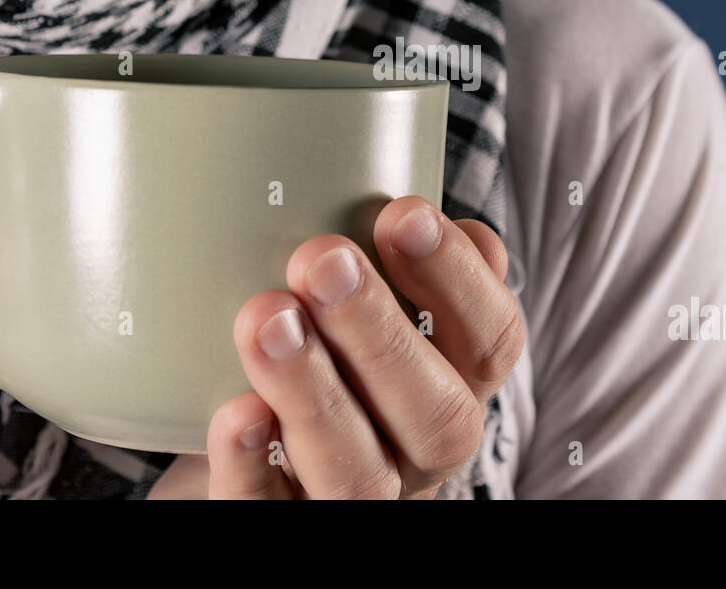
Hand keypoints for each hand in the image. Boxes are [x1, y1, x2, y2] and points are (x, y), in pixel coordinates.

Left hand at [150, 197, 523, 498]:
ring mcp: (355, 496)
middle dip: (381, 332)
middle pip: (435, 415)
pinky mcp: (281, 522)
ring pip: (359, 475)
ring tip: (266, 319)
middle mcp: (418, 450)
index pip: (492, 340)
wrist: (251, 462)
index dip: (458, 279)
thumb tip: (417, 203)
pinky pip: (270, 516)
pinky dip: (252, 467)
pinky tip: (234, 413)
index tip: (403, 212)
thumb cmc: (320, 352)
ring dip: (314, 394)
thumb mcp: (365, 299)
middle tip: (321, 259)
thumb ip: (392, 259)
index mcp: (454, 382)